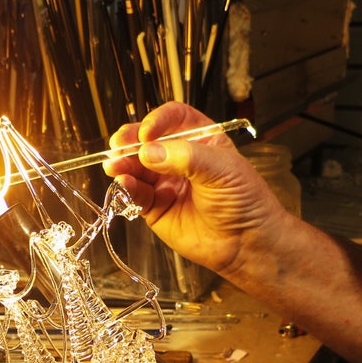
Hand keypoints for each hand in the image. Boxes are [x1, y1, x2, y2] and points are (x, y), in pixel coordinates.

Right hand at [104, 101, 289, 275]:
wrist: (247, 243)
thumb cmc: (245, 201)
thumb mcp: (222, 169)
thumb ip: (185, 157)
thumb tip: (148, 152)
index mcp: (201, 139)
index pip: (174, 119)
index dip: (158, 121)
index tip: (146, 132)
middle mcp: (180, 159)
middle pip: (148, 141)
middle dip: (131, 141)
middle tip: (119, 144)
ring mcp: (166, 182)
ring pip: (137, 167)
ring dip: (123, 164)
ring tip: (114, 166)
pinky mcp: (155, 207)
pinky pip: (135, 193)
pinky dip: (126, 187)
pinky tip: (123, 183)